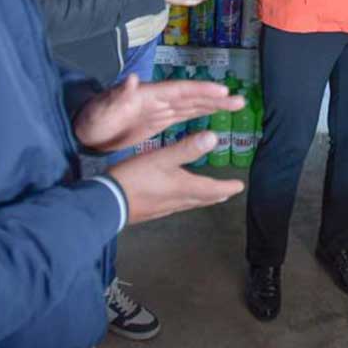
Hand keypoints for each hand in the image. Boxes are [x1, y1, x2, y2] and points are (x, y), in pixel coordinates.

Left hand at [73, 74, 244, 152]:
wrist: (85, 130)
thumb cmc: (92, 120)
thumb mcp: (102, 109)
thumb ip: (118, 96)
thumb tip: (131, 79)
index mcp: (148, 95)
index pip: (180, 90)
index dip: (201, 91)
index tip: (222, 92)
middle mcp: (158, 99)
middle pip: (192, 96)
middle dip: (216, 98)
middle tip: (240, 100)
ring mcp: (160, 109)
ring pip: (193, 105)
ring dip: (214, 105)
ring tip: (238, 104)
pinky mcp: (159, 120)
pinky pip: (186, 115)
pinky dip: (203, 113)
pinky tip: (216, 115)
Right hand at [109, 132, 244, 224]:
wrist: (107, 203)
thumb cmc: (135, 178)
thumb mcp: (161, 158)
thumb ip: (186, 148)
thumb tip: (214, 137)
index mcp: (184, 188)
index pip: (212, 189)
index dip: (227, 187)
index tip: (240, 186)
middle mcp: (177, 201)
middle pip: (202, 199)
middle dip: (216, 194)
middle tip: (228, 192)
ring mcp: (163, 208)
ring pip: (189, 203)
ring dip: (202, 198)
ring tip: (209, 195)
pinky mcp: (151, 210)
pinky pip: (175, 205)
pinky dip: (185, 200)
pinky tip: (177, 197)